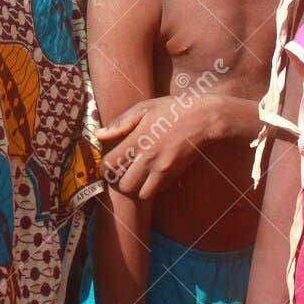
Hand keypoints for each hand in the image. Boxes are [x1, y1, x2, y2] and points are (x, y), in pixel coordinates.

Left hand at [98, 95, 215, 199]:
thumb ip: (120, 123)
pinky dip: (154, 186)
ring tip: (140, 174)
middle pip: (124, 186)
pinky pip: (159, 190)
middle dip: (121, 181)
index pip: (109, 165)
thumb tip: (99, 134)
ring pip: (142, 194)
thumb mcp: (144, 109)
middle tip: (125, 171)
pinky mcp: (176, 174)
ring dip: (138, 187)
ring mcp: (163, 169)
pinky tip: (155, 172)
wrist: (204, 118)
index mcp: (137, 141)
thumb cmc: (172, 110)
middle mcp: (149, 159)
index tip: (110, 162)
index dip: (105, 166)